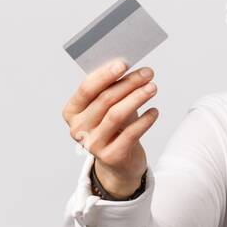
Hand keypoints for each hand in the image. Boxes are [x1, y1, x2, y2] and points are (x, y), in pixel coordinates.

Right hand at [61, 60, 158, 196]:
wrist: (119, 163)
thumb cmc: (114, 128)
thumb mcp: (108, 108)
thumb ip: (111, 89)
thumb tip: (127, 67)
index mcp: (72, 112)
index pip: (87, 89)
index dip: (105, 75)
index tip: (124, 63)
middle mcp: (78, 128)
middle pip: (105, 100)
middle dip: (129, 83)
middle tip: (148, 73)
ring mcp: (93, 144)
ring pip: (117, 115)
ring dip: (137, 98)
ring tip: (153, 88)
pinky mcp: (111, 157)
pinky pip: (131, 134)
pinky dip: (145, 120)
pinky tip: (154, 111)